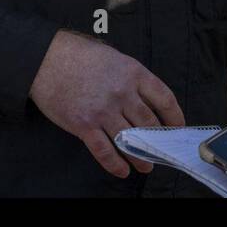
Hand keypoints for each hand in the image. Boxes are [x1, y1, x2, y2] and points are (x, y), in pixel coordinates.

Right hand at [28, 30, 184, 177]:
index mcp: (135, 73)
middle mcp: (123, 93)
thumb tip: (147, 100)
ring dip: (141, 157)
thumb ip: (133, 78)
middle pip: (149, 123)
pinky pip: (104, 151)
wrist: (47, 59)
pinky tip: (122, 170)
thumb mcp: (116, 58)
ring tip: (147, 166)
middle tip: (163, 150)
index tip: (178, 127)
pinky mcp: (84, 125)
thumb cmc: (81, 56)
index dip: (175, 117)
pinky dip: (115, 164)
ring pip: (130, 140)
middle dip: (159, 140)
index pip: (165, 99)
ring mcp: (103, 111)